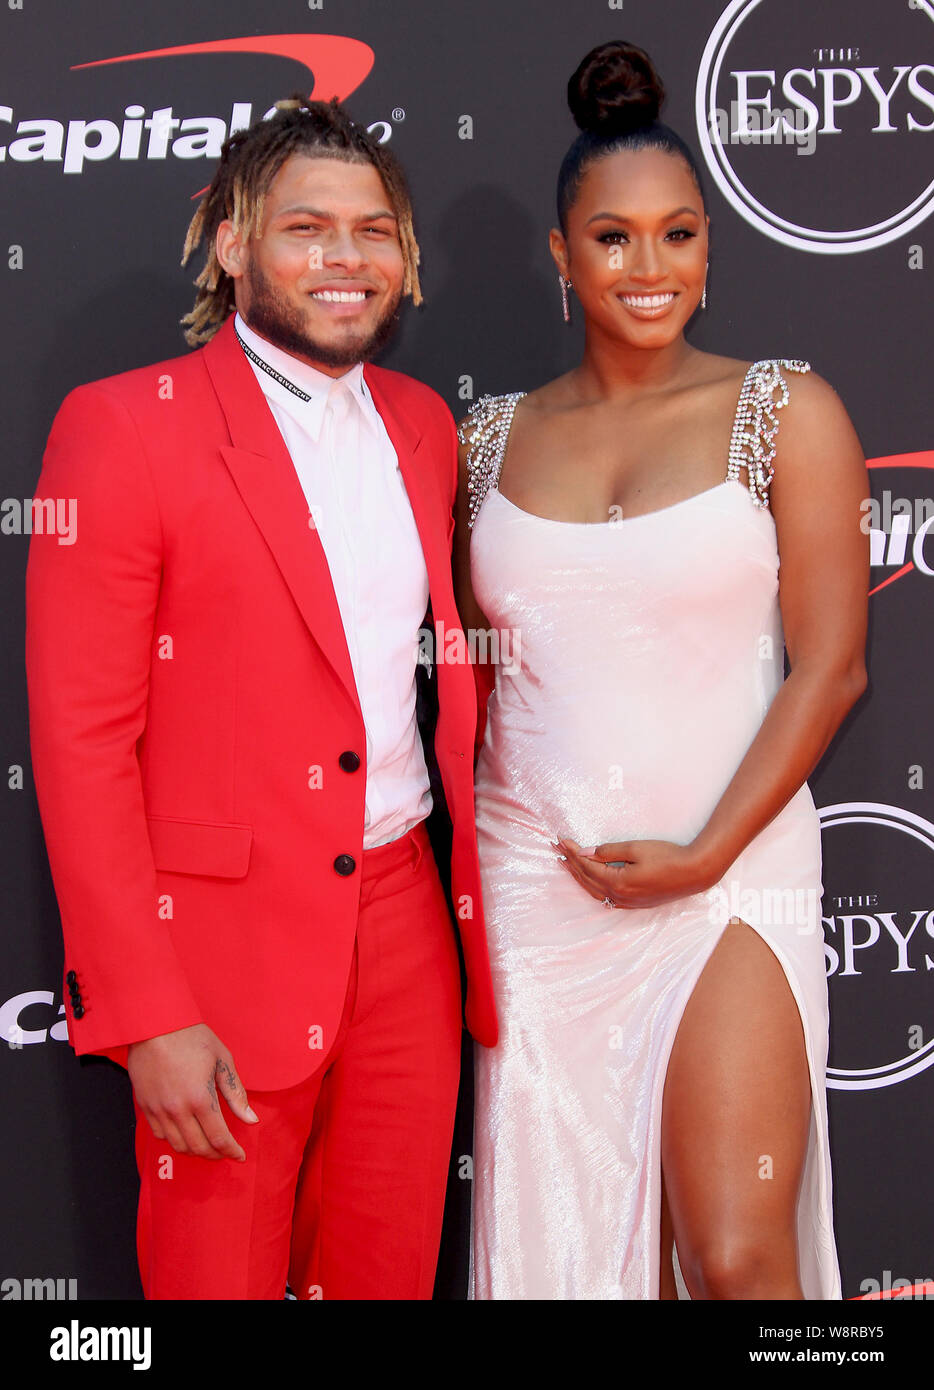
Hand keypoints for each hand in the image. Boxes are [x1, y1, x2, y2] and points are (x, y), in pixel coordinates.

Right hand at [127, 1023, 257, 1160]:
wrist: (155, 1025)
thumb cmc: (191, 1037)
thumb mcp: (222, 1060)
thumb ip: (236, 1094)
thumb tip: (251, 1120)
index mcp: (201, 1098)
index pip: (219, 1138)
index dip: (231, 1151)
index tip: (239, 1155)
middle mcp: (178, 1110)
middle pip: (199, 1148)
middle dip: (215, 1155)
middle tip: (225, 1152)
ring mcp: (159, 1110)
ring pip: (178, 1146)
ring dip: (195, 1151)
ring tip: (207, 1145)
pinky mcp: (145, 1106)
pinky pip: (160, 1135)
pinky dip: (175, 1140)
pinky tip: (185, 1133)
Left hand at [553, 836, 718, 909]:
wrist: (695, 872)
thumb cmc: (668, 856)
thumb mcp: (636, 848)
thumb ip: (608, 851)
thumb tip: (585, 853)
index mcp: (617, 883)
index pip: (586, 866)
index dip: (572, 852)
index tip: (561, 840)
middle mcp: (619, 897)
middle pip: (586, 879)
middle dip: (570, 863)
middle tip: (557, 848)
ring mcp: (627, 903)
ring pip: (594, 891)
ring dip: (579, 876)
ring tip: (567, 863)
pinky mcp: (635, 903)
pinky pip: (605, 896)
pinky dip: (592, 886)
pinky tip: (589, 880)